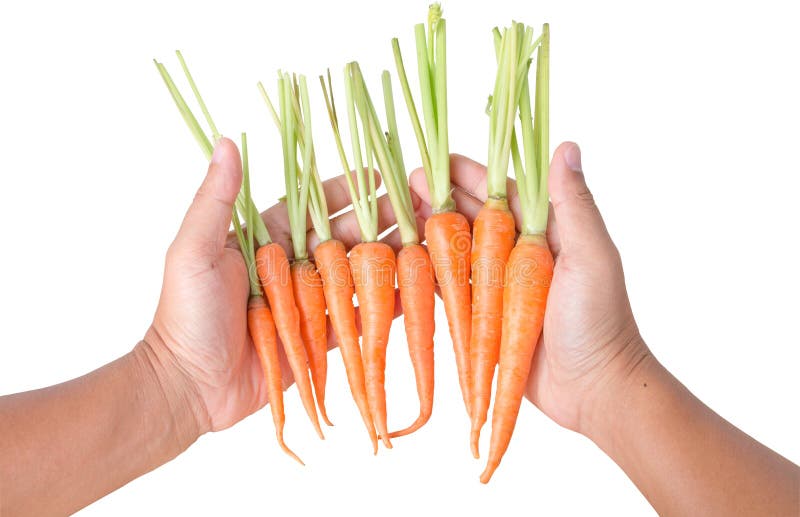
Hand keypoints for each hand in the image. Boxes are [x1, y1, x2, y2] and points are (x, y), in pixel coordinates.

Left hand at [144, 138, 405, 434]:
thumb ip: (216, 199)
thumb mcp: (195, 249)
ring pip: (357, 274)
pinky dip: (388, 304)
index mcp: (266, 241)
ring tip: (427, 242)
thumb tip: (227, 142)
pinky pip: (359, 316)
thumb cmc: (184, 313)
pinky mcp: (320, 338)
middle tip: (419, 209)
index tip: (378, 177)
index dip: (345, 192)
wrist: (186, 385)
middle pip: (344, 238)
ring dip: (390, 258)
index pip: (312, 207)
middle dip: (379, 222)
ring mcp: (309, 303)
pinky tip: (417, 288)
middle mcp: (292, 267)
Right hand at [408, 142, 648, 433]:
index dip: (471, 176)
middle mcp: (522, 251)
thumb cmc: (600, 320)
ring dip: (432, 233)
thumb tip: (567, 146)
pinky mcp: (487, 314)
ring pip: (461, 249)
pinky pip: (455, 287)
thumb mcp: (591, 256)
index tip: (438, 163)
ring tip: (400, 218)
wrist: (594, 389)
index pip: (504, 192)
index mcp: (549, 231)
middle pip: (476, 216)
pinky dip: (433, 273)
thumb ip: (574, 204)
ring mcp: (503, 283)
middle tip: (406, 186)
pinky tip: (406, 260)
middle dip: (443, 199)